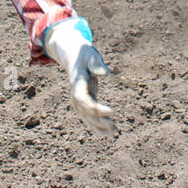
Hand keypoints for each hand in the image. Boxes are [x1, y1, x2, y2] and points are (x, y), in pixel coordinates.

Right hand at [43, 18, 114, 135]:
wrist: (73, 57)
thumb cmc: (84, 54)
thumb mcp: (90, 55)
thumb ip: (96, 63)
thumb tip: (106, 72)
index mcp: (77, 84)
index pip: (84, 101)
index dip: (96, 108)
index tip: (111, 111)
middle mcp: (76, 96)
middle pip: (86, 112)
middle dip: (99, 120)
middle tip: (114, 126)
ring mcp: (79, 101)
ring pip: (87, 118)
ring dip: (100, 126)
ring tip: (114, 132)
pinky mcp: (84, 102)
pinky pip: (90, 117)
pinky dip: (98, 125)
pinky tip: (109, 132)